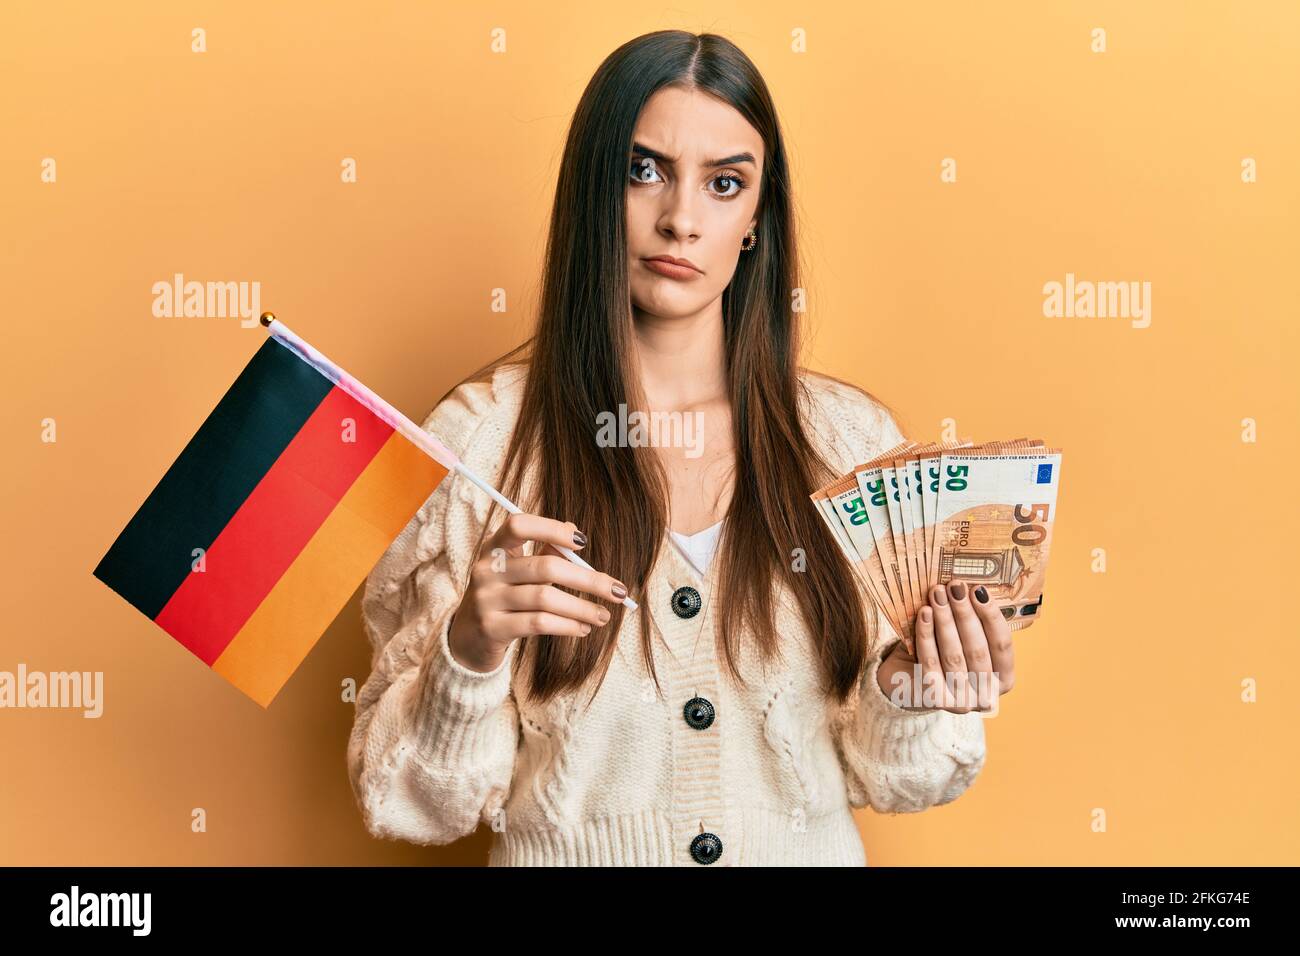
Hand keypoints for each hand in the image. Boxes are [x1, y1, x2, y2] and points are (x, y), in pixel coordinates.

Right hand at [447, 512, 627, 671]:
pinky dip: (567, 626)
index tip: (584, 542)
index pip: (518, 525)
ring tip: (604, 615)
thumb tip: (575, 532)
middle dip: (588, 579)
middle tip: (618, 591)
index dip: (551, 529)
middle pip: (545, 567)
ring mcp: (487, 600)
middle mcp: (486, 570)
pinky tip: (583, 628)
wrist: (468, 637)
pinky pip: (538, 623)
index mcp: (493, 548)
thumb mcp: (517, 570)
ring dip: (582, 608)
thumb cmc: (503, 596)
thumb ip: (543, 551)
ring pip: (545, 598)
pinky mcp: (492, 628)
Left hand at [875, 580, 1015, 712]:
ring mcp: (961, 702)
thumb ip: (972, 623)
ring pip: (953, 654)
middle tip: (955, 587)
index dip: (991, 616)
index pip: (1002, 644)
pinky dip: (926, 634)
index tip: (979, 589)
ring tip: (937, 594)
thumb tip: (969, 588)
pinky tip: (924, 613)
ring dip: (945, 620)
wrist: (910, 682)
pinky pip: (930, 661)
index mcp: (1003, 679)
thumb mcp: (964, 641)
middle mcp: (986, 695)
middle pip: (977, 648)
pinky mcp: (934, 699)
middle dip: (965, 614)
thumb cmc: (945, 654)